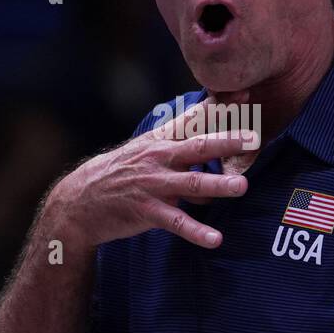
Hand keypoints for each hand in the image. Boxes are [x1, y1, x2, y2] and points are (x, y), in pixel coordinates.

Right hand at [47, 101, 254, 249]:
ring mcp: (153, 184)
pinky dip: (196, 232)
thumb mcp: (150, 149)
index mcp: (162, 140)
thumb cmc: (124, 171)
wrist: (80, 200)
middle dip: (225, 140)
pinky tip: (215, 240)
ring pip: (190, 183)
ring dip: (216, 184)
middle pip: (196, 145)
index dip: (219, 106)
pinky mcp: (147, 211)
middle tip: (253, 138)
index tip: (245, 93)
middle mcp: (159, 157)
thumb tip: (222, 139)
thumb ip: (185, 143)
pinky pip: (176, 222)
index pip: (195, 118)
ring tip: (241, 186)